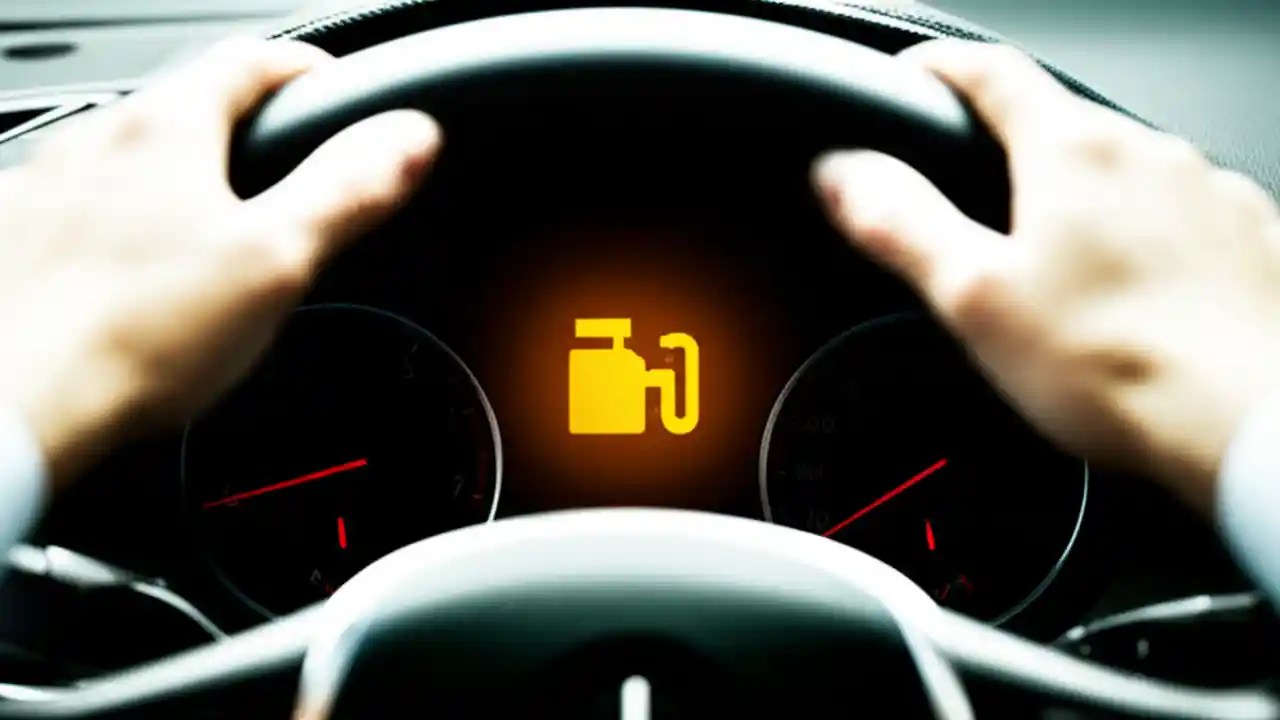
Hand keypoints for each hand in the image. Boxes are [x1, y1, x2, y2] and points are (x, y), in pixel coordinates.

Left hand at [0, 38, 440, 484]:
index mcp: (168, 129)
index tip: (338, 94)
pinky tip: (139, 281)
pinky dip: (123, 229)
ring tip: (216, 243)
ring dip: (180, 184)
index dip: (311, 74)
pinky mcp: (16, 239)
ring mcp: (46, 187)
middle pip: (193, 108)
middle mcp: (96, 140)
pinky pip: (85, 211)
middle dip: (249, 137)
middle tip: (291, 185)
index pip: (255, 62)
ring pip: (135, 162)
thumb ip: (349, 191)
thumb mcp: (278, 260)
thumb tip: (409, 138)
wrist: (15, 405)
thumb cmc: (134, 338)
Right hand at [813, 39, 1279, 511]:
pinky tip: (1129, 300)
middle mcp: (1150, 154)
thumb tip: (842, 174)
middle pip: (1057, 125)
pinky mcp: (1248, 240)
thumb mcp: (973, 297)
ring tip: (1055, 278)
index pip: (988, 72)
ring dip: (1082, 204)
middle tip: (976, 215)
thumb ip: (899, 224)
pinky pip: (1178, 219)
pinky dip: (1144, 242)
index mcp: (1073, 153)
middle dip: (1009, 155)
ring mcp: (1207, 194)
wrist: (1249, 428)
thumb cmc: (1117, 369)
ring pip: (1122, 175)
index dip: (937, 68)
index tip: (912, 76)